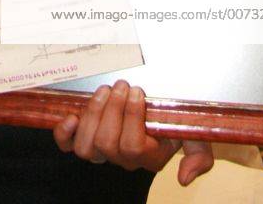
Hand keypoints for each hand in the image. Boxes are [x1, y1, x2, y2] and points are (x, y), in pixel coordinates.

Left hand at [53, 81, 212, 185]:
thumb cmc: (175, 121)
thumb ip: (198, 157)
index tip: (139, 91)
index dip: (132, 118)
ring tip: (104, 91)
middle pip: (106, 143)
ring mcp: (101, 149)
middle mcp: (122, 157)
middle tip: (121, 85)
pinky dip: (64, 133)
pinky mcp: (83, 139)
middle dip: (112, 110)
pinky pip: (67, 145)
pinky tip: (72, 116)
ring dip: (93, 113)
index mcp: (148, 156)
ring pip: (87, 145)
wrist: (159, 110)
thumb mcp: (195, 136)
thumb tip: (184, 177)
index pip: (132, 146)